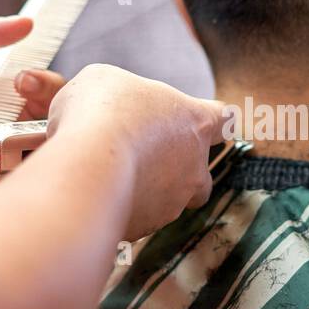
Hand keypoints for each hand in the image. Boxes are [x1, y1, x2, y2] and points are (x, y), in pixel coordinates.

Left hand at [0, 15, 65, 173]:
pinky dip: (10, 171)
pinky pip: (12, 184)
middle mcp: (5, 129)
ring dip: (30, 140)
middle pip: (53, 124)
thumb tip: (25, 22)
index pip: (45, 93)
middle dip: (49, 109)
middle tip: (22, 96)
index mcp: (1, 97)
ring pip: (39, 155)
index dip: (47, 86)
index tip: (25, 78)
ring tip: (4, 131)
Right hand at [46, 63, 225, 238]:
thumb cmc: (100, 112)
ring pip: (168, 201)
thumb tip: (106, 105)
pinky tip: (93, 195)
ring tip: (106, 177)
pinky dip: (119, 209)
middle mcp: (194, 168)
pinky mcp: (146, 229)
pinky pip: (136, 219)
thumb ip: (120, 93)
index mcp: (195, 122)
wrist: (86, 168)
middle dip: (180, 173)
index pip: (223, 120)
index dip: (214, 121)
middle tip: (146, 161)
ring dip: (145, 191)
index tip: (201, 124)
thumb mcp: (105, 80)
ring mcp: (173, 203)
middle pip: (202, 176)